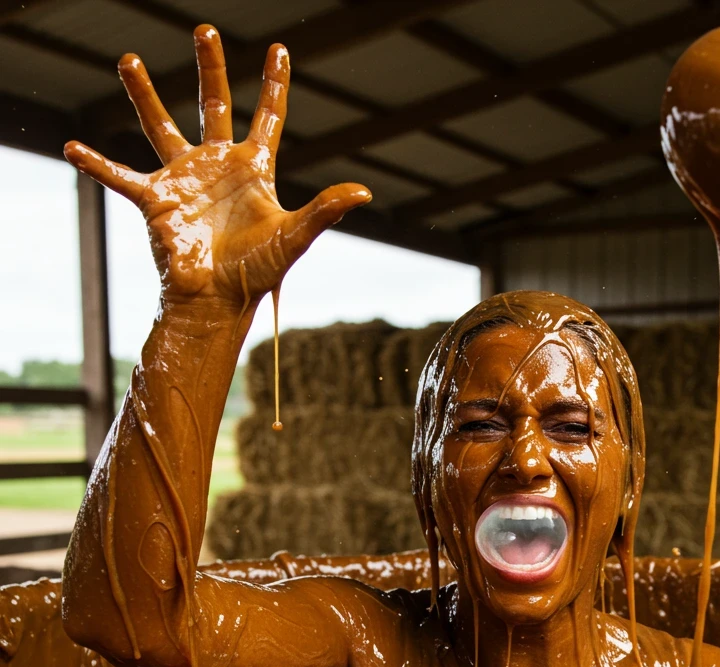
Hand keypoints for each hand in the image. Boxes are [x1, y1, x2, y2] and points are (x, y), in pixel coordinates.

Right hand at [64, 24, 370, 304]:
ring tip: (128, 59)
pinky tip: (71, 147)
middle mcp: (217, 167)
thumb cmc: (258, 272)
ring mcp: (183, 180)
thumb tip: (365, 192)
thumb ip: (326, 210)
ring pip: (161, 126)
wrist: (217, 301)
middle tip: (204, 30)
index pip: (268, 118)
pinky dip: (96, 164)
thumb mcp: (294, 236)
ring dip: (144, 94)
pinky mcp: (154, 199)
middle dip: (211, 68)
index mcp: (253, 171)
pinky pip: (119, 176)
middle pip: (213, 106)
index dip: (273, 85)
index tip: (279, 50)